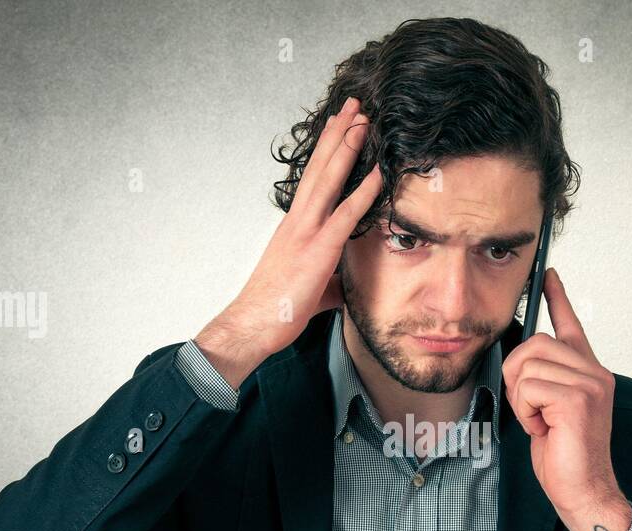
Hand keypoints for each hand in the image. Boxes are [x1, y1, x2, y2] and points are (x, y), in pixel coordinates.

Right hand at [192, 95, 381, 387]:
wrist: (253, 324)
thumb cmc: (276, 310)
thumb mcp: (312, 289)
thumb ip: (331, 280)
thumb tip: (347, 286)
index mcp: (295, 226)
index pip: (314, 178)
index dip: (328, 150)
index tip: (340, 125)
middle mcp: (298, 220)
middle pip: (320, 167)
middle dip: (338, 134)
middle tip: (354, 105)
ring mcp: (306, 232)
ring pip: (329, 179)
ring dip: (348, 148)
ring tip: (363, 120)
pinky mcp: (317, 250)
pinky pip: (346, 215)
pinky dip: (363, 193)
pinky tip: (378, 173)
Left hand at [502, 268, 627, 530]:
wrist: (583, 490)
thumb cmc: (565, 456)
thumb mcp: (547, 411)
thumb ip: (541, 381)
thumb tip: (519, 360)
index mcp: (587, 372)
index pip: (570, 326)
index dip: (557, 298)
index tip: (548, 274)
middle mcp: (594, 372)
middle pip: (534, 343)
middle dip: (517, 375)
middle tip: (531, 409)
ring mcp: (591, 383)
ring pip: (528, 365)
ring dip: (521, 398)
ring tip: (541, 421)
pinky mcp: (580, 398)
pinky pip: (529, 388)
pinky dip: (526, 412)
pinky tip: (544, 429)